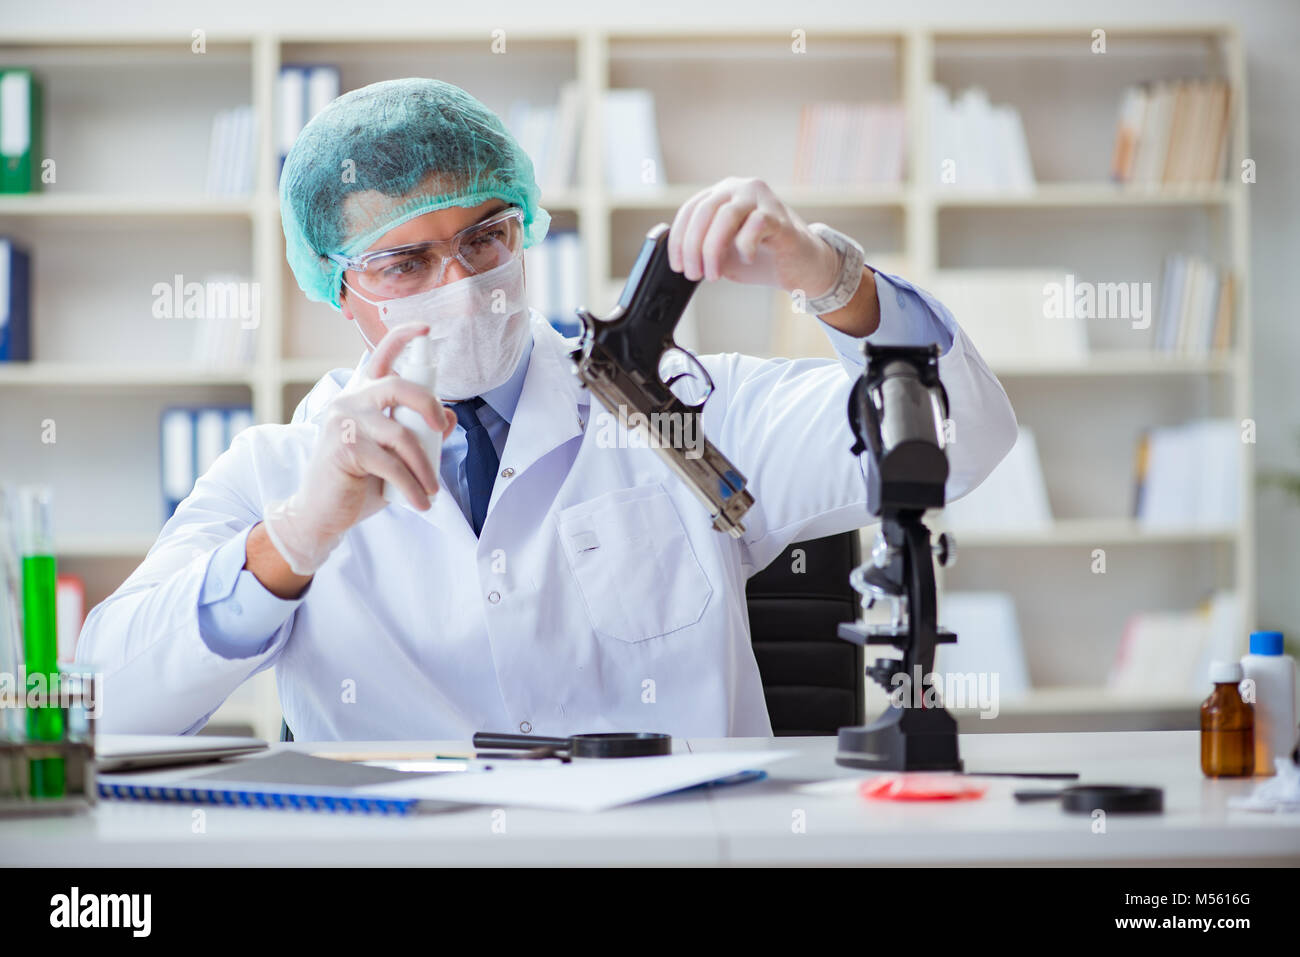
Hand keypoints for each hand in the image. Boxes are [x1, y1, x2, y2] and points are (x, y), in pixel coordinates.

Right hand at [262, 323, 456, 575]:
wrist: (323, 514)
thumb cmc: (358, 482)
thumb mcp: (393, 455)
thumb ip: (417, 432)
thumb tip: (448, 414)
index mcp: (361, 397)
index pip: (379, 357)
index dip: (402, 338)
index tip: (426, 329)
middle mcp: (350, 401)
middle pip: (398, 386)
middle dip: (428, 405)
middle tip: (440, 431)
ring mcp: (345, 422)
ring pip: (402, 435)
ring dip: (425, 467)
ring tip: (431, 490)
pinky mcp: (346, 447)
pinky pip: (393, 464)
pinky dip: (412, 486)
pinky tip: (419, 502)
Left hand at [666, 176, 836, 295]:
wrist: (802, 266)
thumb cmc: (761, 257)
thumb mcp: (722, 253)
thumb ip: (702, 248)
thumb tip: (680, 258)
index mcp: (723, 194)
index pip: (691, 210)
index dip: (678, 240)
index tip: (677, 266)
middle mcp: (741, 189)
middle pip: (704, 211)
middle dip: (693, 248)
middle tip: (694, 274)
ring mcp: (762, 199)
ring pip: (726, 216)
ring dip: (713, 250)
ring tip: (714, 274)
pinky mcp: (780, 217)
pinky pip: (755, 225)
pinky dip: (745, 246)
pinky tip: (747, 259)